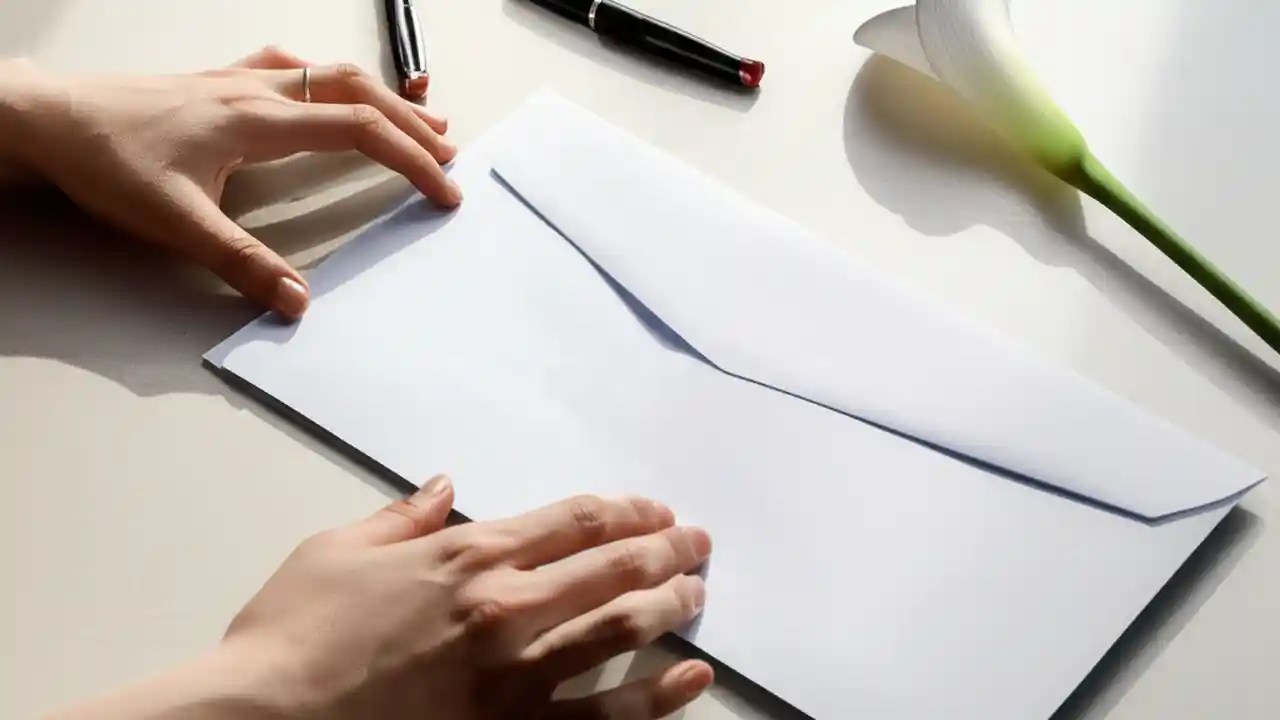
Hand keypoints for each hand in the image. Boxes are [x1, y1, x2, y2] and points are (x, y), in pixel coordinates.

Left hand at [0, 47, 460, 318]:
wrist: (46, 119)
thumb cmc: (105, 159)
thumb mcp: (176, 222)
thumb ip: (241, 263)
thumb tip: (295, 300)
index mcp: (258, 120)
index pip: (359, 131)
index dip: (412, 160)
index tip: (444, 189)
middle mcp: (255, 91)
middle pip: (357, 94)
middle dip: (412, 124)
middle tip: (450, 152)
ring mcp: (235, 80)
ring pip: (328, 74)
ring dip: (379, 96)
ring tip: (419, 113)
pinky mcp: (214, 83)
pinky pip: (286, 67)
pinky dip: (323, 77)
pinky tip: (322, 85)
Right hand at [223, 476, 713, 718]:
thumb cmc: (293, 636)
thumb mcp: (336, 551)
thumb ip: (401, 517)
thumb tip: (442, 484)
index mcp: (467, 555)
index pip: (573, 520)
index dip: (625, 510)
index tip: (654, 509)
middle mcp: (506, 607)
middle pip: (614, 566)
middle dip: (667, 549)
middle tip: (698, 543)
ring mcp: (517, 675)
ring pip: (622, 629)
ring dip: (671, 606)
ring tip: (698, 594)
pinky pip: (606, 714)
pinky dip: (657, 694)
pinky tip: (691, 676)